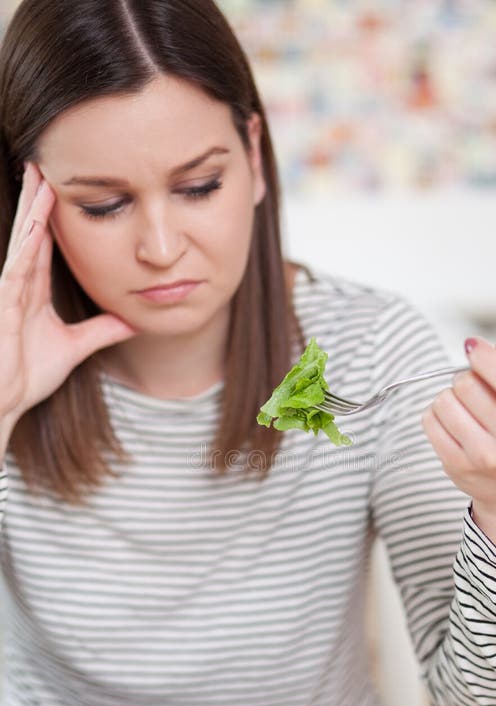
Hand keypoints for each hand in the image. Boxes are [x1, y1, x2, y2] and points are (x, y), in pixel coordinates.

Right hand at [0, 161, 137, 429]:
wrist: (2, 403)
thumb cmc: (25, 376)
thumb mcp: (75, 347)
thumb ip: (102, 330)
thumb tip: (132, 320)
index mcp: (32, 289)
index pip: (45, 241)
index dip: (53, 213)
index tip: (64, 184)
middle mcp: (18, 283)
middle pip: (32, 231)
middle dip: (39, 197)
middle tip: (47, 161)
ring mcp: (8, 289)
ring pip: (22, 239)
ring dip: (31, 207)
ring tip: (39, 173)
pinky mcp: (2, 302)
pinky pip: (16, 265)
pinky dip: (26, 241)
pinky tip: (35, 220)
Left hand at [422, 332, 495, 567]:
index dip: (485, 357)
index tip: (472, 347)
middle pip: (468, 385)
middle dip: (466, 378)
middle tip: (474, 388)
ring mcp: (485, 457)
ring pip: (444, 402)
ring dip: (449, 397)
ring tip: (464, 408)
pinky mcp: (457, 466)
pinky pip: (429, 422)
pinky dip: (436, 415)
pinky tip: (453, 422)